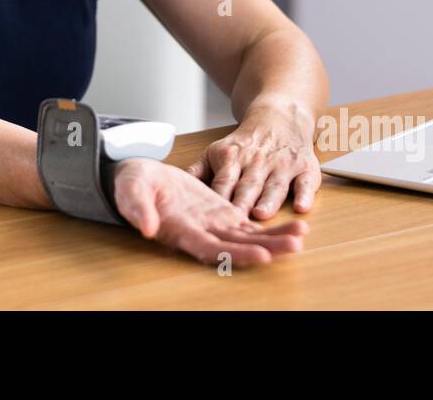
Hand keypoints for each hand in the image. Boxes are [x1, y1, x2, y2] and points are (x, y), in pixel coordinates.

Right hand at [110, 157, 308, 266]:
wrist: (140, 178)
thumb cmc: (133, 185)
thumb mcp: (130, 191)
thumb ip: (138, 208)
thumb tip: (146, 228)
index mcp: (181, 231)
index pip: (212, 248)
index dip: (236, 254)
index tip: (260, 255)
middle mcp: (202, 234)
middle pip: (238, 246)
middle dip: (267, 248)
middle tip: (294, 247)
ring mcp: (214, 225)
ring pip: (249, 237)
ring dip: (275, 239)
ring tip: (301, 236)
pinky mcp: (222, 214)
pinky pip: (250, 224)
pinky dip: (271, 227)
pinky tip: (293, 226)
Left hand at [185, 104, 321, 218]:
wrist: (279, 117)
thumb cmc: (245, 143)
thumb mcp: (217, 151)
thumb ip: (198, 170)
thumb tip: (175, 185)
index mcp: (232, 157)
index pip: (223, 181)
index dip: (219, 197)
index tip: (211, 214)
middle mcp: (257, 161)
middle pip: (248, 185)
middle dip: (242, 202)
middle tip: (236, 219)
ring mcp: (282, 164)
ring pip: (275, 185)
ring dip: (269, 200)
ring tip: (262, 214)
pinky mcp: (305, 168)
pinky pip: (307, 183)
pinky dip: (306, 194)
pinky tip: (302, 207)